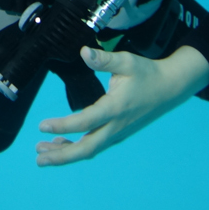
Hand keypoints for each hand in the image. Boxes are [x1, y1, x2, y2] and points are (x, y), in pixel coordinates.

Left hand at [34, 44, 208, 166]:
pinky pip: (95, 145)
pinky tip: (62, 143)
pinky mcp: (118, 133)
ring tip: (42, 153)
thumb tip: (84, 52)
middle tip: (37, 158)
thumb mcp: (127, 61)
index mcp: (115, 108)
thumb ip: (104, 59)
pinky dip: (78, 148)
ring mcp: (118, 133)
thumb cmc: (147, 73)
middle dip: (61, 156)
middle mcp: (116, 126)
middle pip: (86, 148)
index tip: (41, 126)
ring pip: (90, 150)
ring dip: (66, 153)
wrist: (171, 88)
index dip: (62, 125)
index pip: (85, 122)